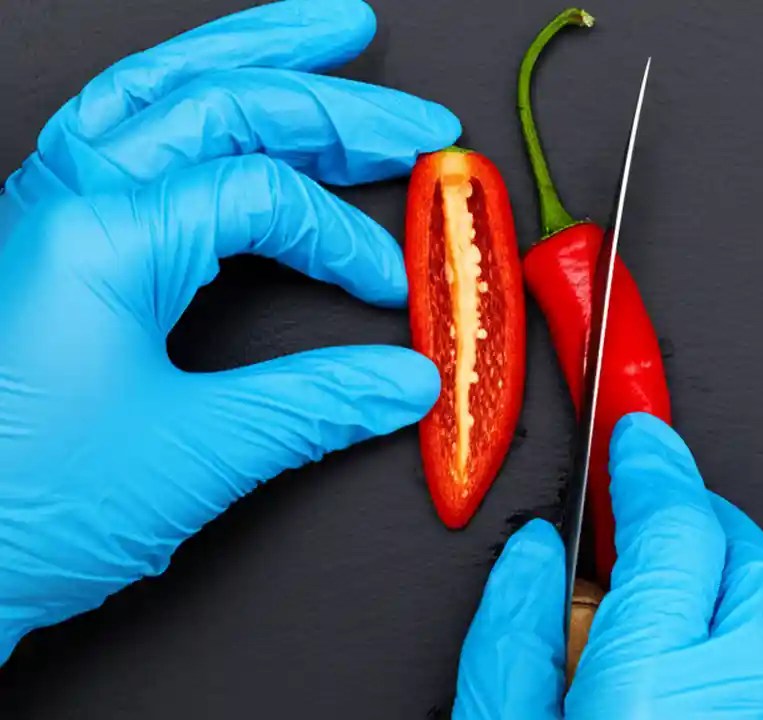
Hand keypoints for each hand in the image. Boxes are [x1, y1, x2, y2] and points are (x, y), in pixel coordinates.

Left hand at [0, 0, 458, 662]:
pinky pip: (128, 136)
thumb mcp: (193, 454)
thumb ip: (315, 404)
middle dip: (330, 103)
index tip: (392, 294)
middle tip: (416, 124)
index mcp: (99, 232)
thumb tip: (404, 381)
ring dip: (252, 57)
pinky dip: (192, 106)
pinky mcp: (52, 249)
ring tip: (328, 34)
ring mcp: (49, 216)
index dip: (345, 242)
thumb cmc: (16, 510)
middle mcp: (66, 201)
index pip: (262, 193)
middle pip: (217, 103)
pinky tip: (226, 102)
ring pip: (161, 93)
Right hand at [453, 413, 762, 717]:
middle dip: (711, 522)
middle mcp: (736, 713)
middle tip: (655, 511)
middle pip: (761, 570)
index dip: (656, 470)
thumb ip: (513, 643)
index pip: (679, 531)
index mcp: (650, 694)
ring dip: (737, 602)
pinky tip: (703, 686)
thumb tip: (532, 559)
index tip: (637, 440)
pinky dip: (758, 669)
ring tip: (672, 609)